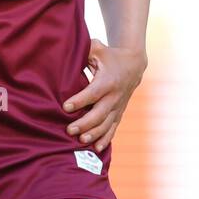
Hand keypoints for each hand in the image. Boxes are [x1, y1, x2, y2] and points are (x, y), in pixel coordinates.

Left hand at [61, 38, 146, 153]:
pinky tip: (96, 149)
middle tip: (69, 130)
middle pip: (100, 113)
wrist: (134, 65)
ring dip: (93, 134)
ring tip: (79, 141)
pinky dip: (105, 139)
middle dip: (84, 123)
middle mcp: (114, 96)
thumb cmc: (109, 56)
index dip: (80, 100)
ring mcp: (118, 106)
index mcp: (108, 80)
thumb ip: (83, 51)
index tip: (65, 106)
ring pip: (106, 124)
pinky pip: (113, 128)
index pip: (93, 93)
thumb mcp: (97, 49)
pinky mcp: (119, 113)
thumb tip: (64, 52)